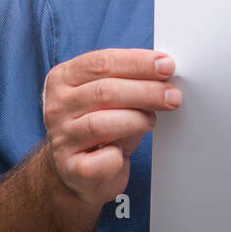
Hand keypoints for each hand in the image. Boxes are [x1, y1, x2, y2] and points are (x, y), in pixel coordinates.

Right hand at [41, 49, 180, 204]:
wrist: (77, 168)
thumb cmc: (100, 123)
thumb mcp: (109, 93)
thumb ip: (128, 78)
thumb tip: (165, 71)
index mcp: (64, 78)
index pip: (102, 63)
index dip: (138, 63)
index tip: (167, 66)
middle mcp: (57, 106)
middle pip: (105, 92)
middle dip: (147, 91)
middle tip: (172, 96)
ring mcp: (62, 138)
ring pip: (103, 123)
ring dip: (137, 120)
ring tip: (150, 121)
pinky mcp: (73, 169)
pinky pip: (105, 160)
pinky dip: (120, 157)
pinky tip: (122, 153)